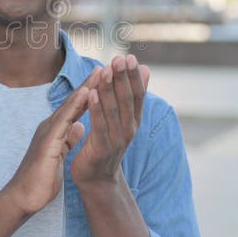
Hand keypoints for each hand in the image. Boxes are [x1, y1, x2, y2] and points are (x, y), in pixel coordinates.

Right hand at [1, 69, 101, 214]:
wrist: (23, 197)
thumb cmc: (40, 179)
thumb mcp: (59, 155)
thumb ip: (68, 139)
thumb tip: (79, 127)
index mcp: (55, 130)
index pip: (75, 108)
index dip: (90, 93)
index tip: (104, 80)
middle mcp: (51, 126)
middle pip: (73, 101)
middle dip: (90, 84)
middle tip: (105, 66)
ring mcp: (48, 131)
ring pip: (70, 105)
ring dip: (86, 88)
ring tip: (100, 72)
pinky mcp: (48, 140)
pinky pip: (65, 119)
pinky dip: (76, 104)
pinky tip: (87, 93)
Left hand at [71, 55, 150, 189]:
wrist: (97, 179)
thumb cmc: (106, 144)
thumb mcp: (123, 118)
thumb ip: (131, 95)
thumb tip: (145, 68)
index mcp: (133, 120)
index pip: (137, 94)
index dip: (134, 76)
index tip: (130, 57)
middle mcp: (129, 129)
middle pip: (127, 99)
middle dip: (123, 78)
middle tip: (120, 58)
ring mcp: (116, 139)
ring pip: (113, 109)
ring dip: (109, 88)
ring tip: (106, 69)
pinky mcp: (102, 148)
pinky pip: (99, 125)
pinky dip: (96, 109)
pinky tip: (92, 93)